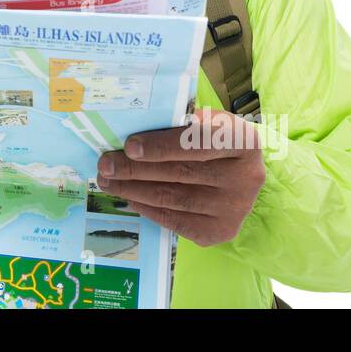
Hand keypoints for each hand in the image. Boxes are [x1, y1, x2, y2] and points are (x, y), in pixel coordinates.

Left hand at [94, 107, 265, 245]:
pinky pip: (175, 221)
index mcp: (243, 141)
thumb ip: (180, 123)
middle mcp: (245, 178)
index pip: (197, 143)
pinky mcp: (221, 231)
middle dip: (135, 169)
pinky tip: (130, 197)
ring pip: (173, 199)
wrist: (244, 174)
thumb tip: (133, 130)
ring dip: (133, 190)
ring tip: (108, 181)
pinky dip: (148, 208)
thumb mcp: (208, 121)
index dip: (161, 146)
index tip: (129, 146)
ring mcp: (235, 208)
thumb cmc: (217, 139)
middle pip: (180, 173)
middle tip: (105, 165)